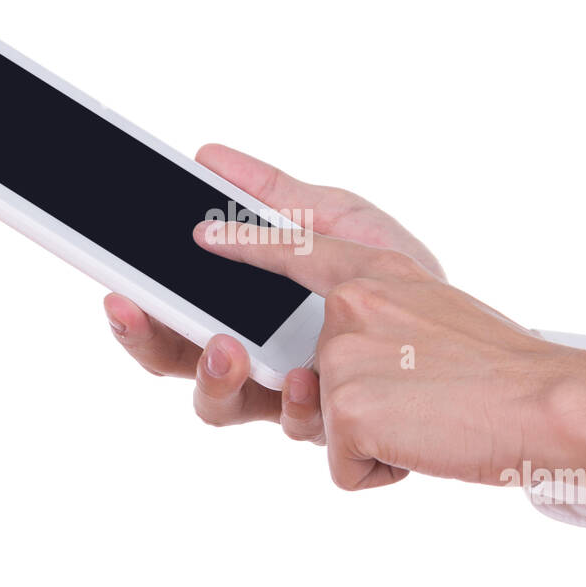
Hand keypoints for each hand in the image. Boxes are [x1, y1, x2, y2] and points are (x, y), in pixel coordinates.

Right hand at [103, 144, 443, 443]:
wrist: (470, 325)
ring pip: (224, 408)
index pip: (174, 319)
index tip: (115, 293)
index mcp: (244, 315)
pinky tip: (308, 378)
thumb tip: (208, 156)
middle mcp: (257, 363)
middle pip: (179, 368)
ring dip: (215, 377)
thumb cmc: (400, 275)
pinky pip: (299, 430)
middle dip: (153, 344)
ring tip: (227, 347)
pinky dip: (299, 404)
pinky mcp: (336, 430)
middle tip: (143, 314)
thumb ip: (273, 198)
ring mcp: (293, 398)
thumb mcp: (336, 220)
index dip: (138, 313)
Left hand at [193, 220, 585, 490]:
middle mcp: (350, 306)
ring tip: (425, 416)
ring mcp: (342, 357)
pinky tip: (425, 444)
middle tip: (377, 387)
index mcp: (373, 275)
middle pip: (301, 372)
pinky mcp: (346, 409)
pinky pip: (342, 464)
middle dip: (314, 395)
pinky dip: (384, 472)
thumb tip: (322, 361)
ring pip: (320, 422)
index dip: (246, 242)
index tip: (203, 233)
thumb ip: (381, 314)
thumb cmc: (500, 370)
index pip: (296, 249)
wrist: (549, 404)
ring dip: (369, 437)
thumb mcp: (435, 311)